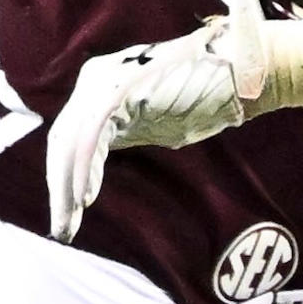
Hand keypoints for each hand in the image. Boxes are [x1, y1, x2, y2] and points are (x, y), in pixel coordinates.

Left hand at [45, 13, 273, 239]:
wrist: (242, 72)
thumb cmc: (208, 96)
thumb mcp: (156, 122)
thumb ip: (126, 136)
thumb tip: (99, 161)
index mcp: (99, 85)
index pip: (70, 136)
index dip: (65, 177)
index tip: (70, 214)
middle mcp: (95, 79)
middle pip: (62, 140)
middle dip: (59, 189)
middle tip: (63, 231)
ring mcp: (105, 82)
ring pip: (71, 142)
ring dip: (67, 188)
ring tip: (69, 224)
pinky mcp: (120, 91)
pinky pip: (92, 138)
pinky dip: (86, 171)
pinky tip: (86, 199)